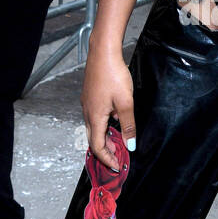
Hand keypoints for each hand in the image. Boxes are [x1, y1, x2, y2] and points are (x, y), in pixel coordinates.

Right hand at [81, 42, 135, 171]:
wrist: (103, 52)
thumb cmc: (113, 75)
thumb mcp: (125, 103)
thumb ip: (128, 125)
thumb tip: (130, 145)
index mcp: (94, 117)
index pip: (97, 146)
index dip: (107, 158)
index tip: (118, 165)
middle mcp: (87, 113)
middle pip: (93, 139)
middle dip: (106, 151)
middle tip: (119, 157)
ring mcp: (87, 105)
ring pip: (94, 129)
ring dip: (105, 138)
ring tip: (119, 142)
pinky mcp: (90, 97)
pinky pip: (95, 118)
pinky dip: (104, 127)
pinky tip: (114, 122)